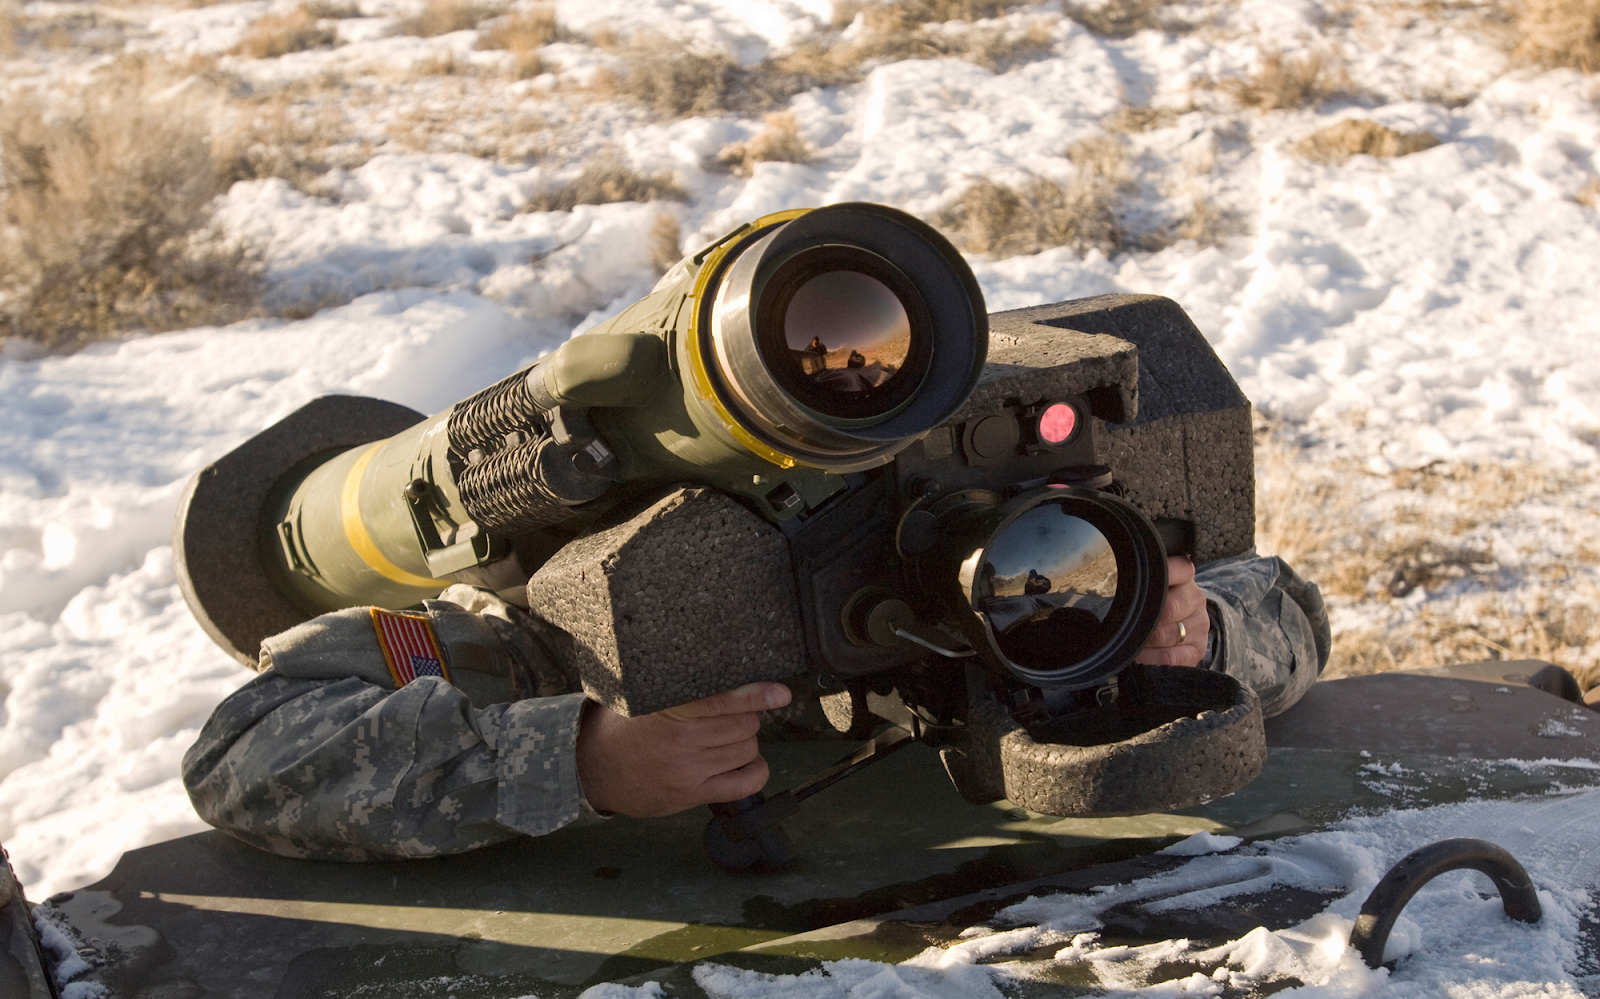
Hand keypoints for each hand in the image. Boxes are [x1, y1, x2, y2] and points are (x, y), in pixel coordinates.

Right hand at [576, 682, 790, 817]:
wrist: (595, 770)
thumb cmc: (624, 728)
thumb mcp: (644, 699)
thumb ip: (681, 689)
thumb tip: (729, 673)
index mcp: (667, 710)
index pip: (722, 700)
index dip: (755, 695)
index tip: (780, 692)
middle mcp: (680, 740)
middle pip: (743, 724)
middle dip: (746, 717)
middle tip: (731, 715)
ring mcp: (687, 770)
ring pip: (746, 749)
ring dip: (745, 741)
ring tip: (727, 738)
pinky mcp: (692, 794)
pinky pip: (744, 783)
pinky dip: (756, 771)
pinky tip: (747, 763)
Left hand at [1134, 555, 1208, 666]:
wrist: (1180, 624)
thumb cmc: (1155, 601)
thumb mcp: (1151, 586)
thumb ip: (1142, 582)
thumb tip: (1120, 586)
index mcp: (1185, 578)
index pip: (1179, 568)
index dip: (1161, 574)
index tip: (1137, 582)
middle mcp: (1196, 599)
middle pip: (1169, 608)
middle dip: (1145, 618)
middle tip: (1128, 621)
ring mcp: (1200, 625)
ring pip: (1169, 635)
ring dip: (1145, 640)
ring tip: (1130, 640)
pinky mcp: (1198, 649)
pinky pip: (1171, 657)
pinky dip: (1151, 658)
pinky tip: (1139, 655)